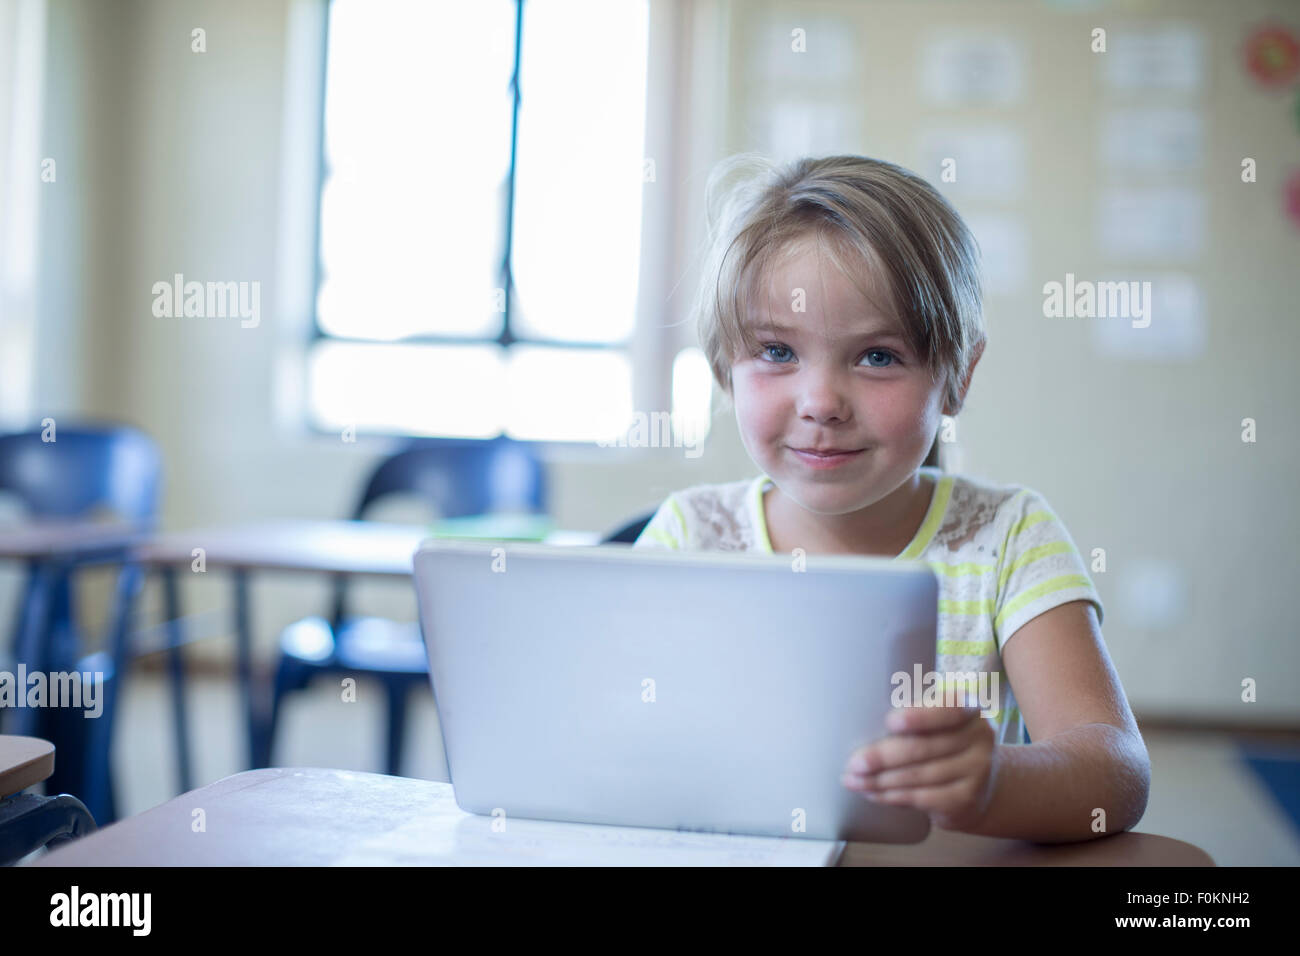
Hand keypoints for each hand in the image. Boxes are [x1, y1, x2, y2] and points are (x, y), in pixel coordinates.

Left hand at [841, 703, 998, 831]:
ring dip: (881, 780)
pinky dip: (893, 796)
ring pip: (918, 776)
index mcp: (968, 708)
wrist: (977, 785)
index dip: (919, 716)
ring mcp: (976, 771)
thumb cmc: (943, 743)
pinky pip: (922, 798)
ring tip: (854, 781)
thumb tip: (862, 725)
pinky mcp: (966, 799)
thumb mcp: (938, 722)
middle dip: (883, 756)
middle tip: (854, 763)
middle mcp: (978, 738)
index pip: (947, 709)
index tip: (890, 722)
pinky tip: (873, 794)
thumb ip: (914, 717)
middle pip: (923, 747)